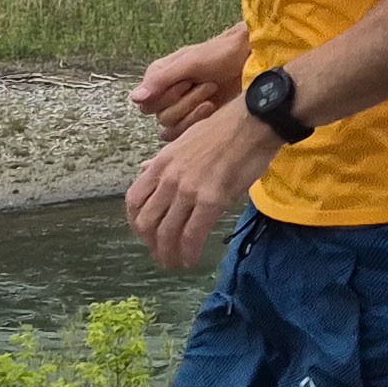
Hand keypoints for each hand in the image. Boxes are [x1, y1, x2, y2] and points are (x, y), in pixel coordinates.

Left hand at [126, 103, 282, 271]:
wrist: (253, 123)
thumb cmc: (224, 129)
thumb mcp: (184, 141)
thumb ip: (163, 161)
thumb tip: (144, 169)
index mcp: (161, 163)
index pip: (134, 201)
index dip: (135, 223)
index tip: (146, 233)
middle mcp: (169, 179)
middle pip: (147, 222)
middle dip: (151, 244)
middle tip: (161, 254)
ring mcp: (188, 190)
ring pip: (167, 232)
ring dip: (168, 254)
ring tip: (174, 263)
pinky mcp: (211, 200)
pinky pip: (193, 234)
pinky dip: (188, 252)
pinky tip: (191, 261)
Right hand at [131, 24, 252, 141]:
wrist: (247, 59)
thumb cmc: (219, 54)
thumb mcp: (189, 62)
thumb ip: (161, 80)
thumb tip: (135, 98)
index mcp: (159, 78)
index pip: (146, 103)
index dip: (167, 97)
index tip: (187, 82)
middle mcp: (166, 95)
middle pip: (161, 117)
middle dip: (186, 102)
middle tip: (208, 84)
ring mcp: (182, 109)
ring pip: (173, 128)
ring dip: (194, 111)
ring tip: (212, 91)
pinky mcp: (196, 120)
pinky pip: (185, 134)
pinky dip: (198, 122)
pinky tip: (213, 108)